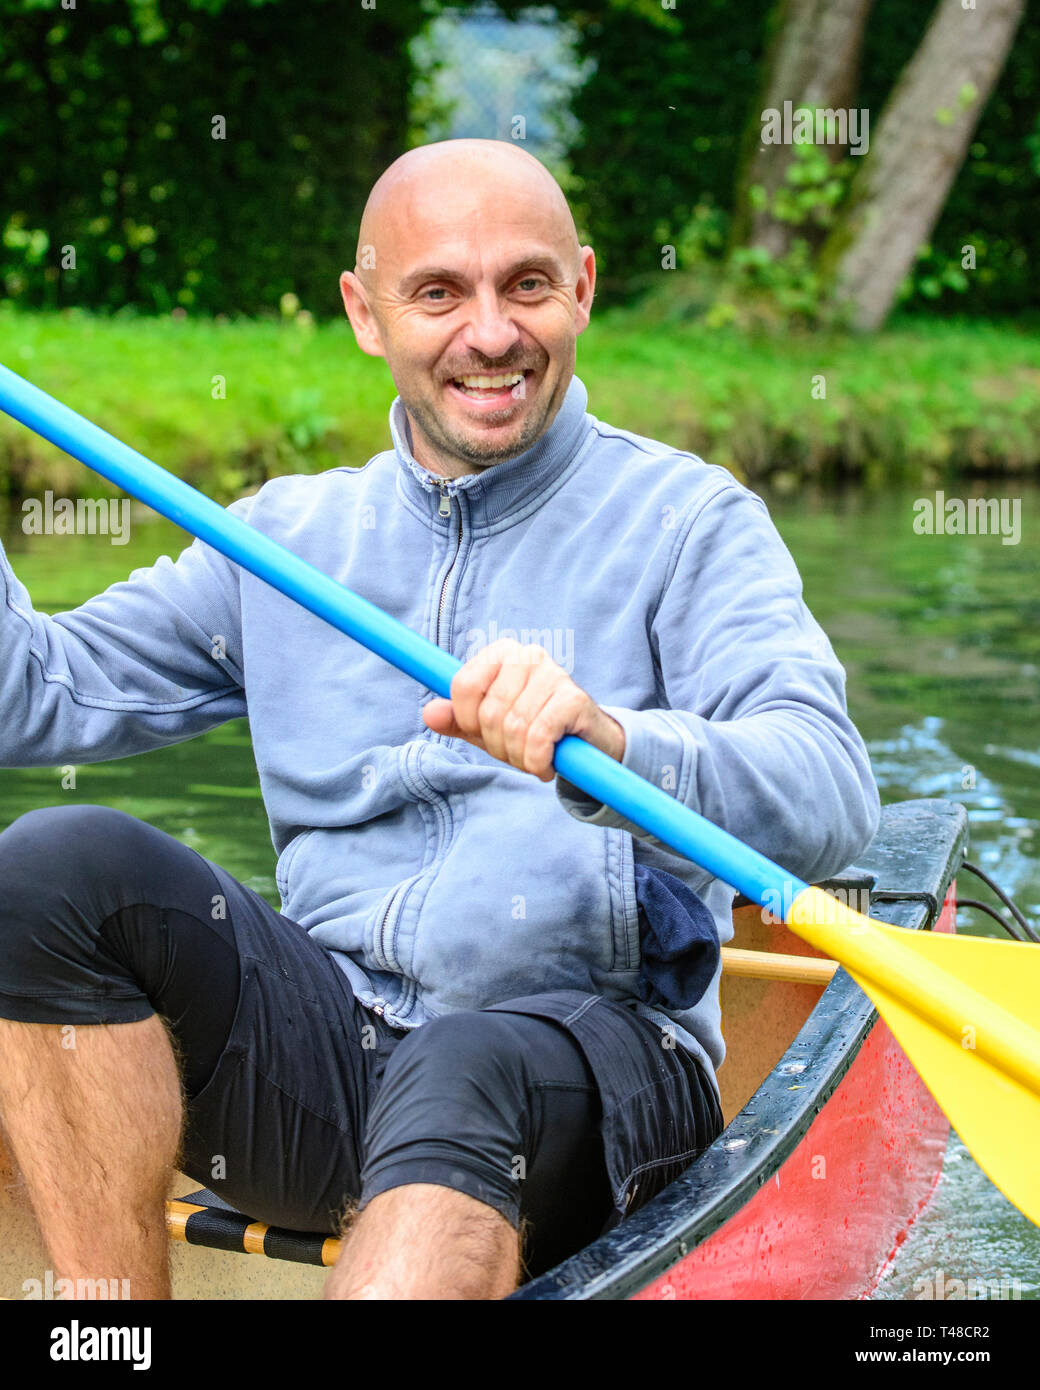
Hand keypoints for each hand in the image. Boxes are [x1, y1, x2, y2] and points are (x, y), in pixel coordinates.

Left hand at [422, 638, 625, 781]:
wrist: (588, 742)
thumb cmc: (534, 729)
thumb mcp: (489, 727)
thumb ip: (458, 720)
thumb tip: (430, 713)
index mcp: (501, 653)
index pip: (463, 685)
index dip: (469, 720)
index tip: (485, 734)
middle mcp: (527, 655)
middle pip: (489, 712)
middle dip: (499, 746)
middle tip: (518, 753)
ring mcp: (553, 673)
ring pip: (514, 727)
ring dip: (521, 757)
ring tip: (535, 759)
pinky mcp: (573, 698)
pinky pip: (539, 736)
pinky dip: (538, 761)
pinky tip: (547, 765)